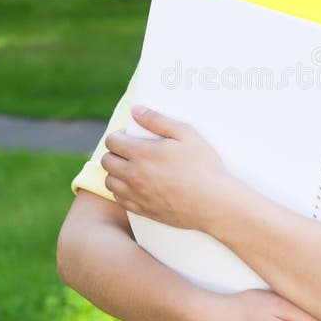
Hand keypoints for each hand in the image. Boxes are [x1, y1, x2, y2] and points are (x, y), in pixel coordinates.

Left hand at [101, 106, 235, 230]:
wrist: (214, 203)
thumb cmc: (204, 166)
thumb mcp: (186, 134)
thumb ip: (157, 120)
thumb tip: (136, 110)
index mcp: (142, 154)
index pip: (112, 141)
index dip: (118, 135)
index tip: (130, 136)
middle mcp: (133, 175)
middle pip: (106, 160)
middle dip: (115, 152)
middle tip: (131, 151)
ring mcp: (136, 194)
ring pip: (109, 181)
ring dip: (116, 172)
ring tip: (132, 168)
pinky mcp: (141, 210)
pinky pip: (118, 198)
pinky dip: (122, 190)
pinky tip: (136, 185)